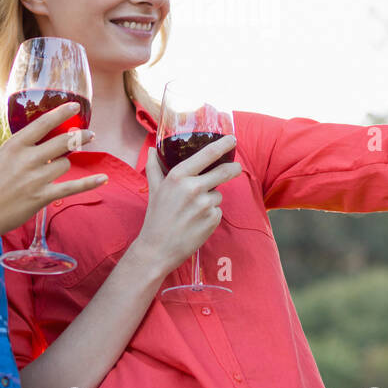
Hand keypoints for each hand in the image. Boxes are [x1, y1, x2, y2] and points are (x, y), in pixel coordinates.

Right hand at [0, 102, 107, 238]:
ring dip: (64, 165)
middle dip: (79, 136)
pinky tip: (103, 178)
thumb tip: (45, 146)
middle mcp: (27, 158)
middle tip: (88, 134)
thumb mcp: (1, 158)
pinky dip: (90, 183)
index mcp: (14, 145)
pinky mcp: (42, 197)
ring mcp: (36, 178)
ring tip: (53, 171)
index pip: (43, 123)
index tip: (75, 107)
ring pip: (65, 164)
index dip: (62, 113)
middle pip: (63, 141)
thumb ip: (22, 150)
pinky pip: (73, 187)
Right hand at [132, 135, 242, 278]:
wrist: (157, 249)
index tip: (232, 139)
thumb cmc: (155, 217)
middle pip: (224, 171)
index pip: (207, 154)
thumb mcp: (154, 189)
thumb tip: (150, 149)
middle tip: (236, 168)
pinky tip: (197, 222)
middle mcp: (193, 188)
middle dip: (233, 168)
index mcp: (178, 176)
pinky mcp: (213, 219)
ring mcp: (205, 204)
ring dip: (212, 199)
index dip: (223, 145)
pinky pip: (218, 211)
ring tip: (193, 211)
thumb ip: (154, 167)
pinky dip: (211, 214)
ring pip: (219, 194)